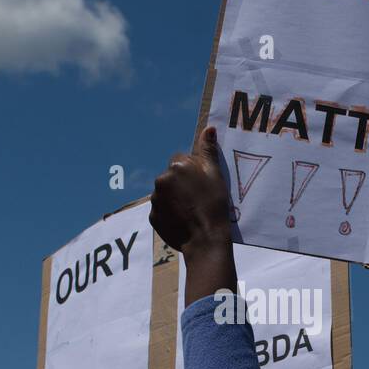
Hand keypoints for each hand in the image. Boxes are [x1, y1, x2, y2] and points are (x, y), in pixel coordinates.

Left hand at [149, 126, 232, 257]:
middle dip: (182, 185)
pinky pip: (162, 211)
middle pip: (172, 177)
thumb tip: (208, 128)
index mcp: (176, 166)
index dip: (194, 171)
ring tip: (191, 212)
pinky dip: (170, 214)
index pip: (182, 160)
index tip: (202, 184)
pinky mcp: (153, 217)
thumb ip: (208, 151)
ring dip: (175, 199)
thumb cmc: (214, 205)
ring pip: (166, 194)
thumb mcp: (216, 175)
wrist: (205, 239)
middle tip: (198, 198)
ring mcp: (155, 200)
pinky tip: (184, 221)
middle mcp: (161, 180)